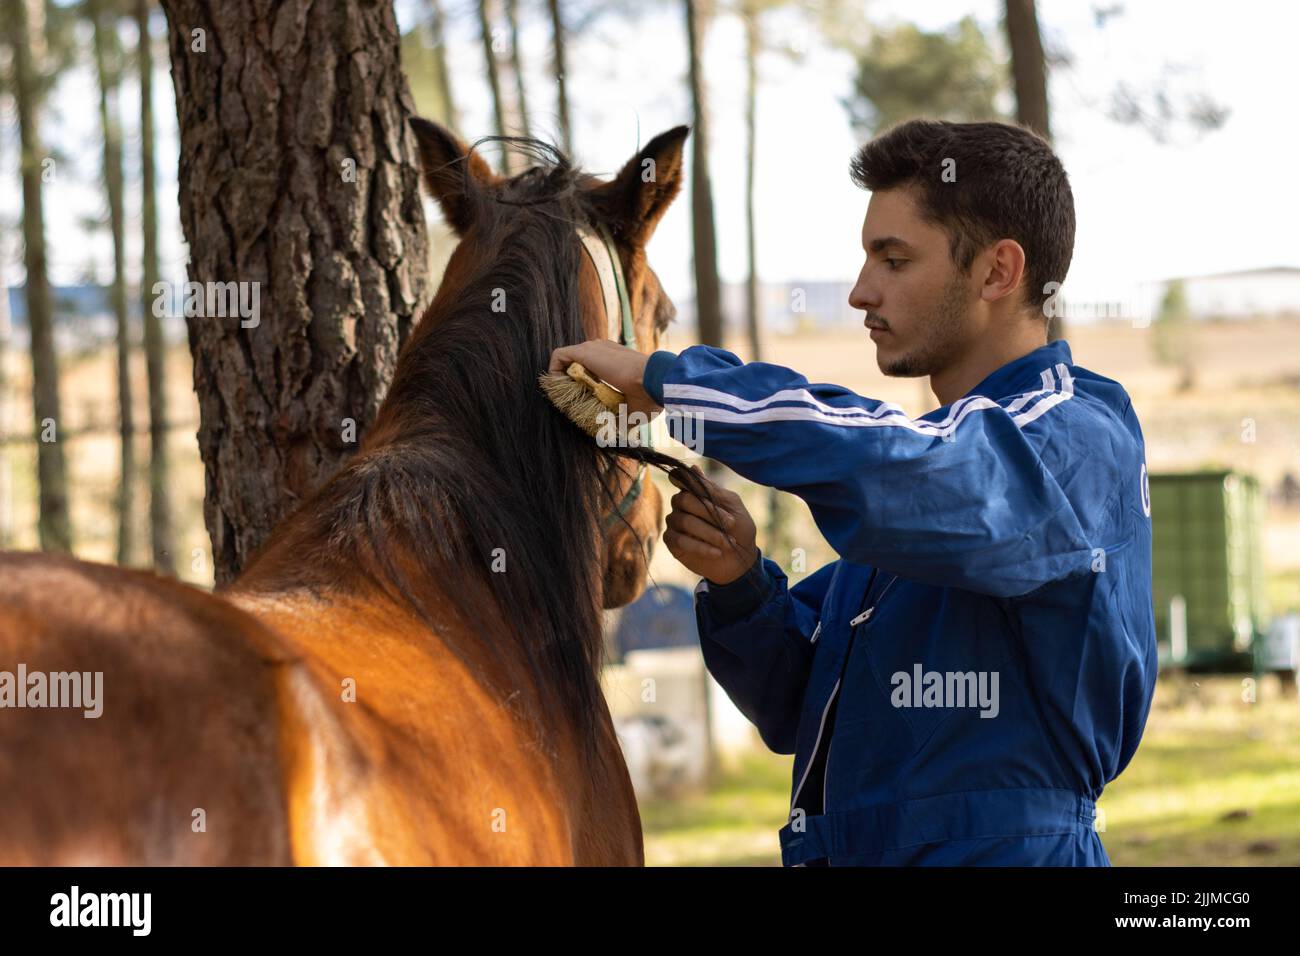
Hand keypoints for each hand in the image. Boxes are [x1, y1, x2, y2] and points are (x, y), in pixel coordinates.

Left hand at [547, 339, 661, 418]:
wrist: (653, 380)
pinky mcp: (583, 351)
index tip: (585, 402)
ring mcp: (593, 348)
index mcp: (616, 359)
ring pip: (567, 359)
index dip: (585, 384)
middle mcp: (603, 350)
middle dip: (572, 384)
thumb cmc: (651, 395)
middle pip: (578, 363)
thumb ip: (624, 418)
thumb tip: (620, 433)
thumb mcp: (635, 410)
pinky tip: (558, 390)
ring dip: (562, 379)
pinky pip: (558, 357)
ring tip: (565, 399)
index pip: (593, 367)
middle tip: (573, 403)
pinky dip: (554, 372)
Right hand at [663, 464, 758, 584]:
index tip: (684, 481)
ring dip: (709, 532)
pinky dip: (701, 547)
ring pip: (684, 521)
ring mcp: (675, 523)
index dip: (680, 478)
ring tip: (727, 542)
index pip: (680, 478)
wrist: (740, 559)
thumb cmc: (739, 529)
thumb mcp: (732, 506)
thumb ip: (713, 490)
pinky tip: (716, 552)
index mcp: (696, 491)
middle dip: (709, 512)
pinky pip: (680, 540)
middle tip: (730, 524)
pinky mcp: (672, 542)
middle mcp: (681, 505)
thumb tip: (694, 467)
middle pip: (683, 499)